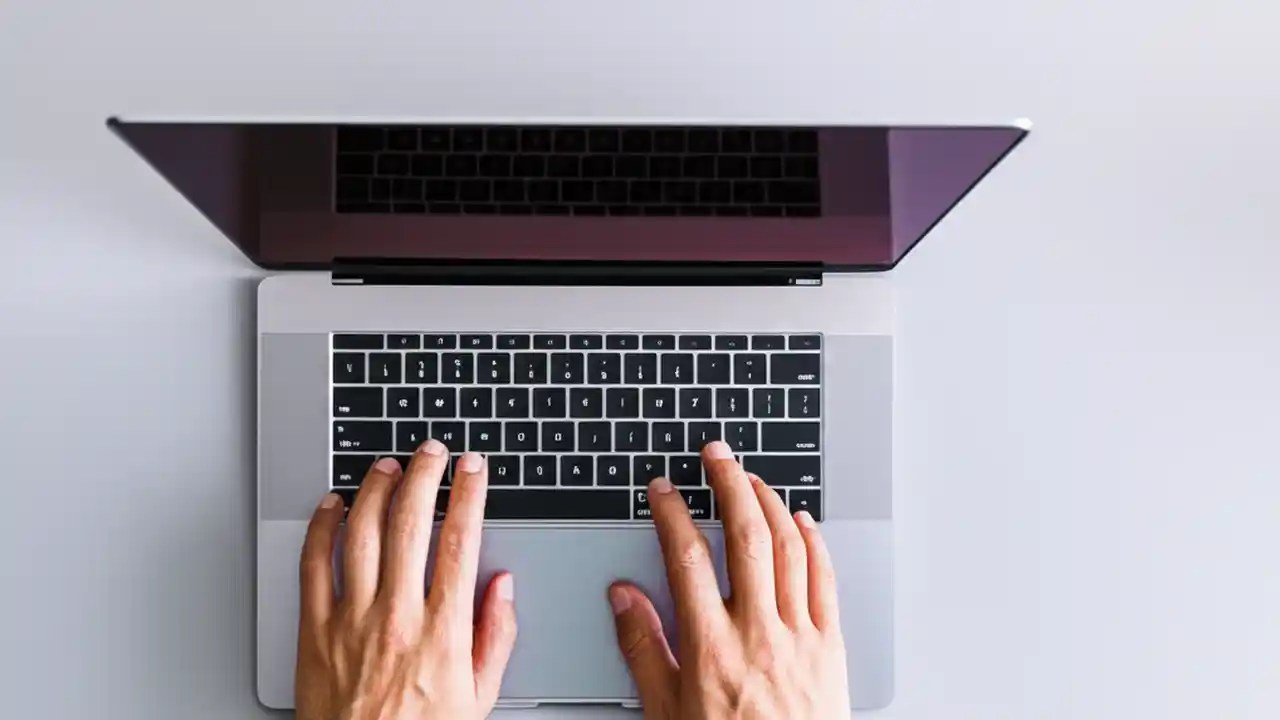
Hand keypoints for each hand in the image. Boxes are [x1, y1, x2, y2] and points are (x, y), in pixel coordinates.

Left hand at [295, 443, 515, 719]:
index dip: (469, 495)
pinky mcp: (313, 630)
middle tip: (432, 452)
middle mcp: (396, 617)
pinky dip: (322, 527)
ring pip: (360, 533)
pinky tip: (333, 505)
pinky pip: (313, 564)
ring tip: (388, 466)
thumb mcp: (480, 697)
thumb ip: (495, 636)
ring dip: (375, 489)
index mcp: (443, 631)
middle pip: (410, 524)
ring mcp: (350, 620)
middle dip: (424, 475)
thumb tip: (502, 585)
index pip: (460, 541)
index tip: (474, 470)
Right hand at [610, 441, 850, 718]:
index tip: (663, 490)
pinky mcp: (831, 644)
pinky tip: (801, 521)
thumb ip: (644, 648)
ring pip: (788, 548)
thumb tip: (624, 597)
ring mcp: (800, 635)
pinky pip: (824, 579)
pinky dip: (813, 542)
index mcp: (711, 648)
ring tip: (751, 478)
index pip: (687, 558)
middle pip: (745, 536)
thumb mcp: (667, 712)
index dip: (672, 514)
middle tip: (715, 454)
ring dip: (769, 503)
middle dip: (728, 484)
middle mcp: (758, 632)